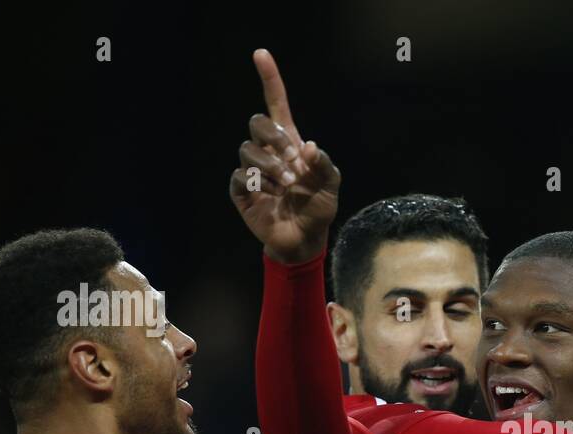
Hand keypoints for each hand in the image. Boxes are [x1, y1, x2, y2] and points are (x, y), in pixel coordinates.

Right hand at [229, 49, 340, 264]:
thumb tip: (308, 146)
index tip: (261, 54)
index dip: (270, 79)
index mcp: (290, 144)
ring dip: (272, 168)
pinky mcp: (241, 190)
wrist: (304, 240)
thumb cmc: (318, 210)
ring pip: (248, 149)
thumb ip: (324, 165)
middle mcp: (269, 151)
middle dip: (274, 138)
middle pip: (257, 122)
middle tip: (293, 163)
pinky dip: (259, 185)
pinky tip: (272, 197)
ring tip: (287, 188)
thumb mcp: (331, 186)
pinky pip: (241, 175)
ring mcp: (254, 170)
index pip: (276, 104)